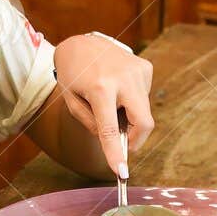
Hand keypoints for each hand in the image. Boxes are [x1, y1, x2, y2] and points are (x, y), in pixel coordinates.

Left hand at [52, 36, 153, 176]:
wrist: (81, 43)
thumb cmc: (72, 74)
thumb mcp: (72, 101)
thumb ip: (91, 124)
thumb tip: (114, 140)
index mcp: (100, 89)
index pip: (110, 129)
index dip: (116, 153)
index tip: (122, 172)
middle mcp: (124, 79)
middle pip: (144, 122)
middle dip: (137, 140)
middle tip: (124, 146)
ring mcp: (138, 71)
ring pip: (144, 112)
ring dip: (130, 118)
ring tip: (110, 103)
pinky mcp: (145, 68)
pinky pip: (144, 97)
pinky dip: (132, 102)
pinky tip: (118, 90)